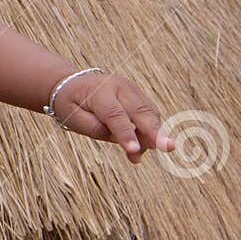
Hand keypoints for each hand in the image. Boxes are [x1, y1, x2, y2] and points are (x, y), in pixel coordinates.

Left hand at [52, 72, 173, 163]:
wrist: (72, 83)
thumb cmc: (70, 103)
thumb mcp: (72, 117)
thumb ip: (95, 128)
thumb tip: (123, 140)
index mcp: (99, 92)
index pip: (115, 115)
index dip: (126, 134)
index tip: (135, 150)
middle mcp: (119, 87)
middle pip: (140, 110)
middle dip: (155, 130)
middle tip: (169, 148)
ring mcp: (131, 90)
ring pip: (149, 113)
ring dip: (150, 136)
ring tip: (136, 156)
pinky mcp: (138, 96)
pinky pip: (149, 114)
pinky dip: (148, 132)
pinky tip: (138, 149)